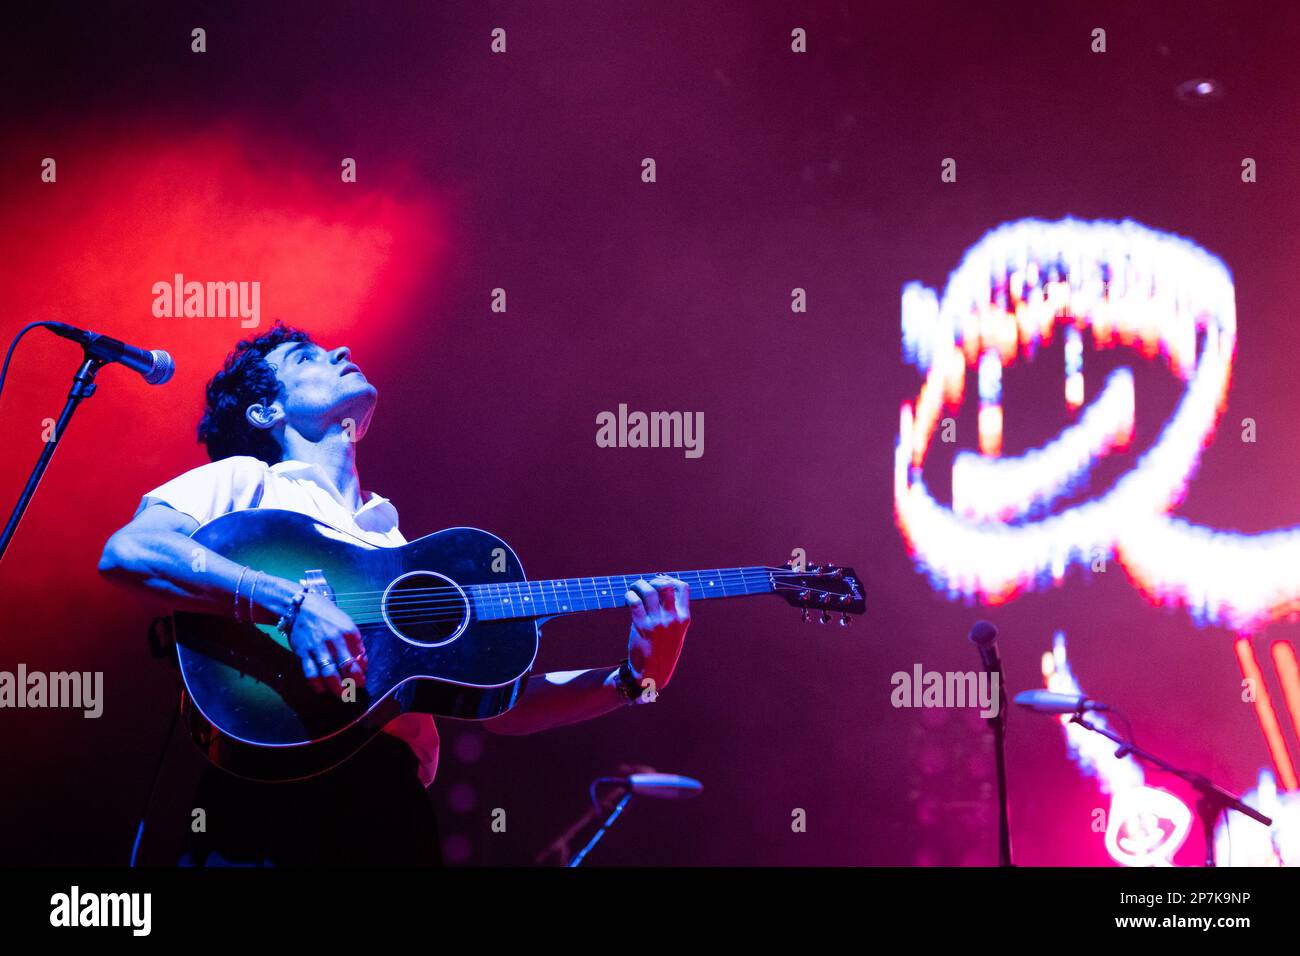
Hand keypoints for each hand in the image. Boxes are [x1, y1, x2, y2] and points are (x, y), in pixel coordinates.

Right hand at [287, 592, 366, 695]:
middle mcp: (334, 639)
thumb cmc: (326, 616)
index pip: (360, 657)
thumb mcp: (346, 623)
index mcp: (348, 631)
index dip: (361, 671)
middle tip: (353, 690)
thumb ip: (355, 642)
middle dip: (352, 683)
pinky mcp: (303, 652)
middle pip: (346, 667)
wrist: (299, 606)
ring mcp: (317, 647)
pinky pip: (310, 673)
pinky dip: (316, 684)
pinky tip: (321, 689)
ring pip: (329, 673)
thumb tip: (362, 662)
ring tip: (341, 694)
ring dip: (336, 687)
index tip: (361, 679)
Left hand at [625, 575, 689, 692]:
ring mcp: (657, 622)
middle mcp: (672, 619)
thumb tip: (663, 589)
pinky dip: (630, 595)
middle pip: (665, 585)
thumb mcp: (677, 632)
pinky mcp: (641, 627)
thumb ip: (674, 613)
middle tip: (645, 585)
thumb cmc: (663, 651)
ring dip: (639, 585)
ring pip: (649, 591)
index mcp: (684, 618)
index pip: (682, 587)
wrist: (653, 674)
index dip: (669, 579)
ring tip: (634, 588)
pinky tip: (628, 598)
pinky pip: (634, 602)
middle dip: (653, 580)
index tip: (659, 581)